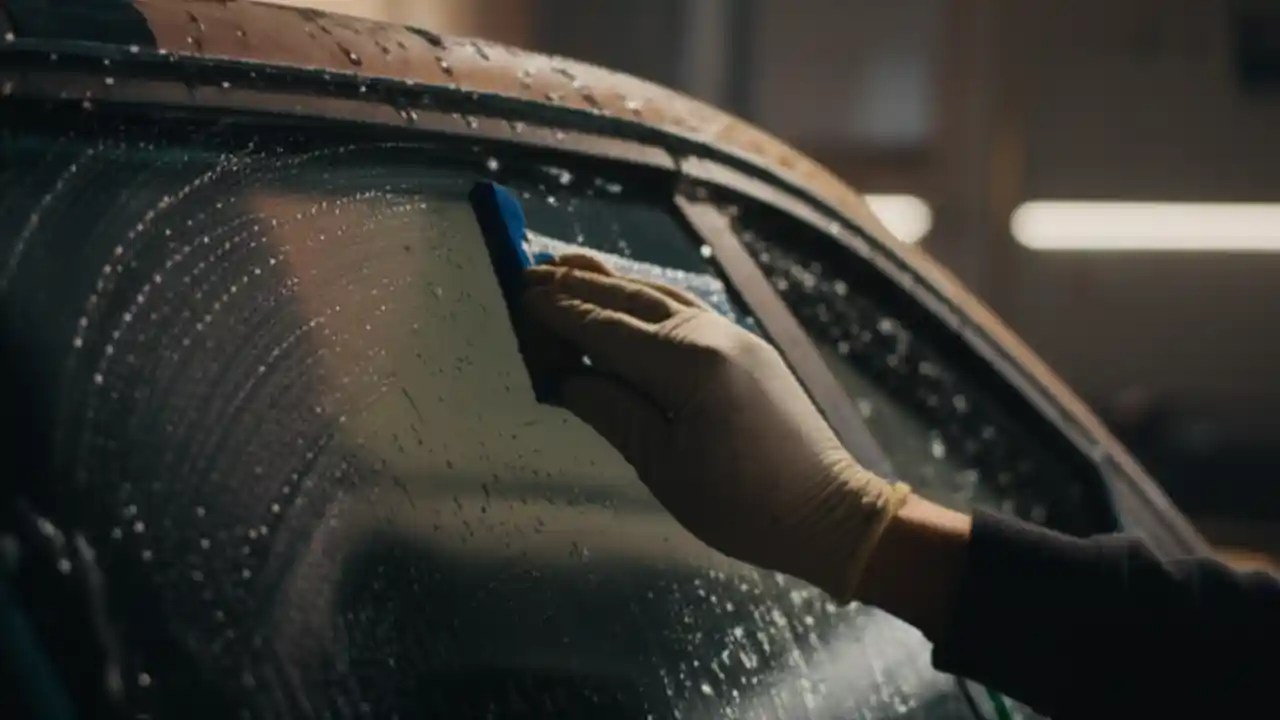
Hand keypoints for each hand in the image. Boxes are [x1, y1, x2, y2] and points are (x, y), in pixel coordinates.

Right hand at [522, 255, 910, 601]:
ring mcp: (736, 338)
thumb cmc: (742, 505)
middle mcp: (712, 336)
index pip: (608, 330)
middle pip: (633, 299)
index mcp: (688, 365)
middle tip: (532, 270)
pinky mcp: (749, 350)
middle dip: (580, 285)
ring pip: (663, 297)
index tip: (520, 295)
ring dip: (615, 283)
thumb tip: (569, 380)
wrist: (828, 513)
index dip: (561, 314)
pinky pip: (688, 311)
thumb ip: (613, 412)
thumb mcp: (663, 467)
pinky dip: (649, 301)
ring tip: (571, 269)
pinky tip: (629, 301)